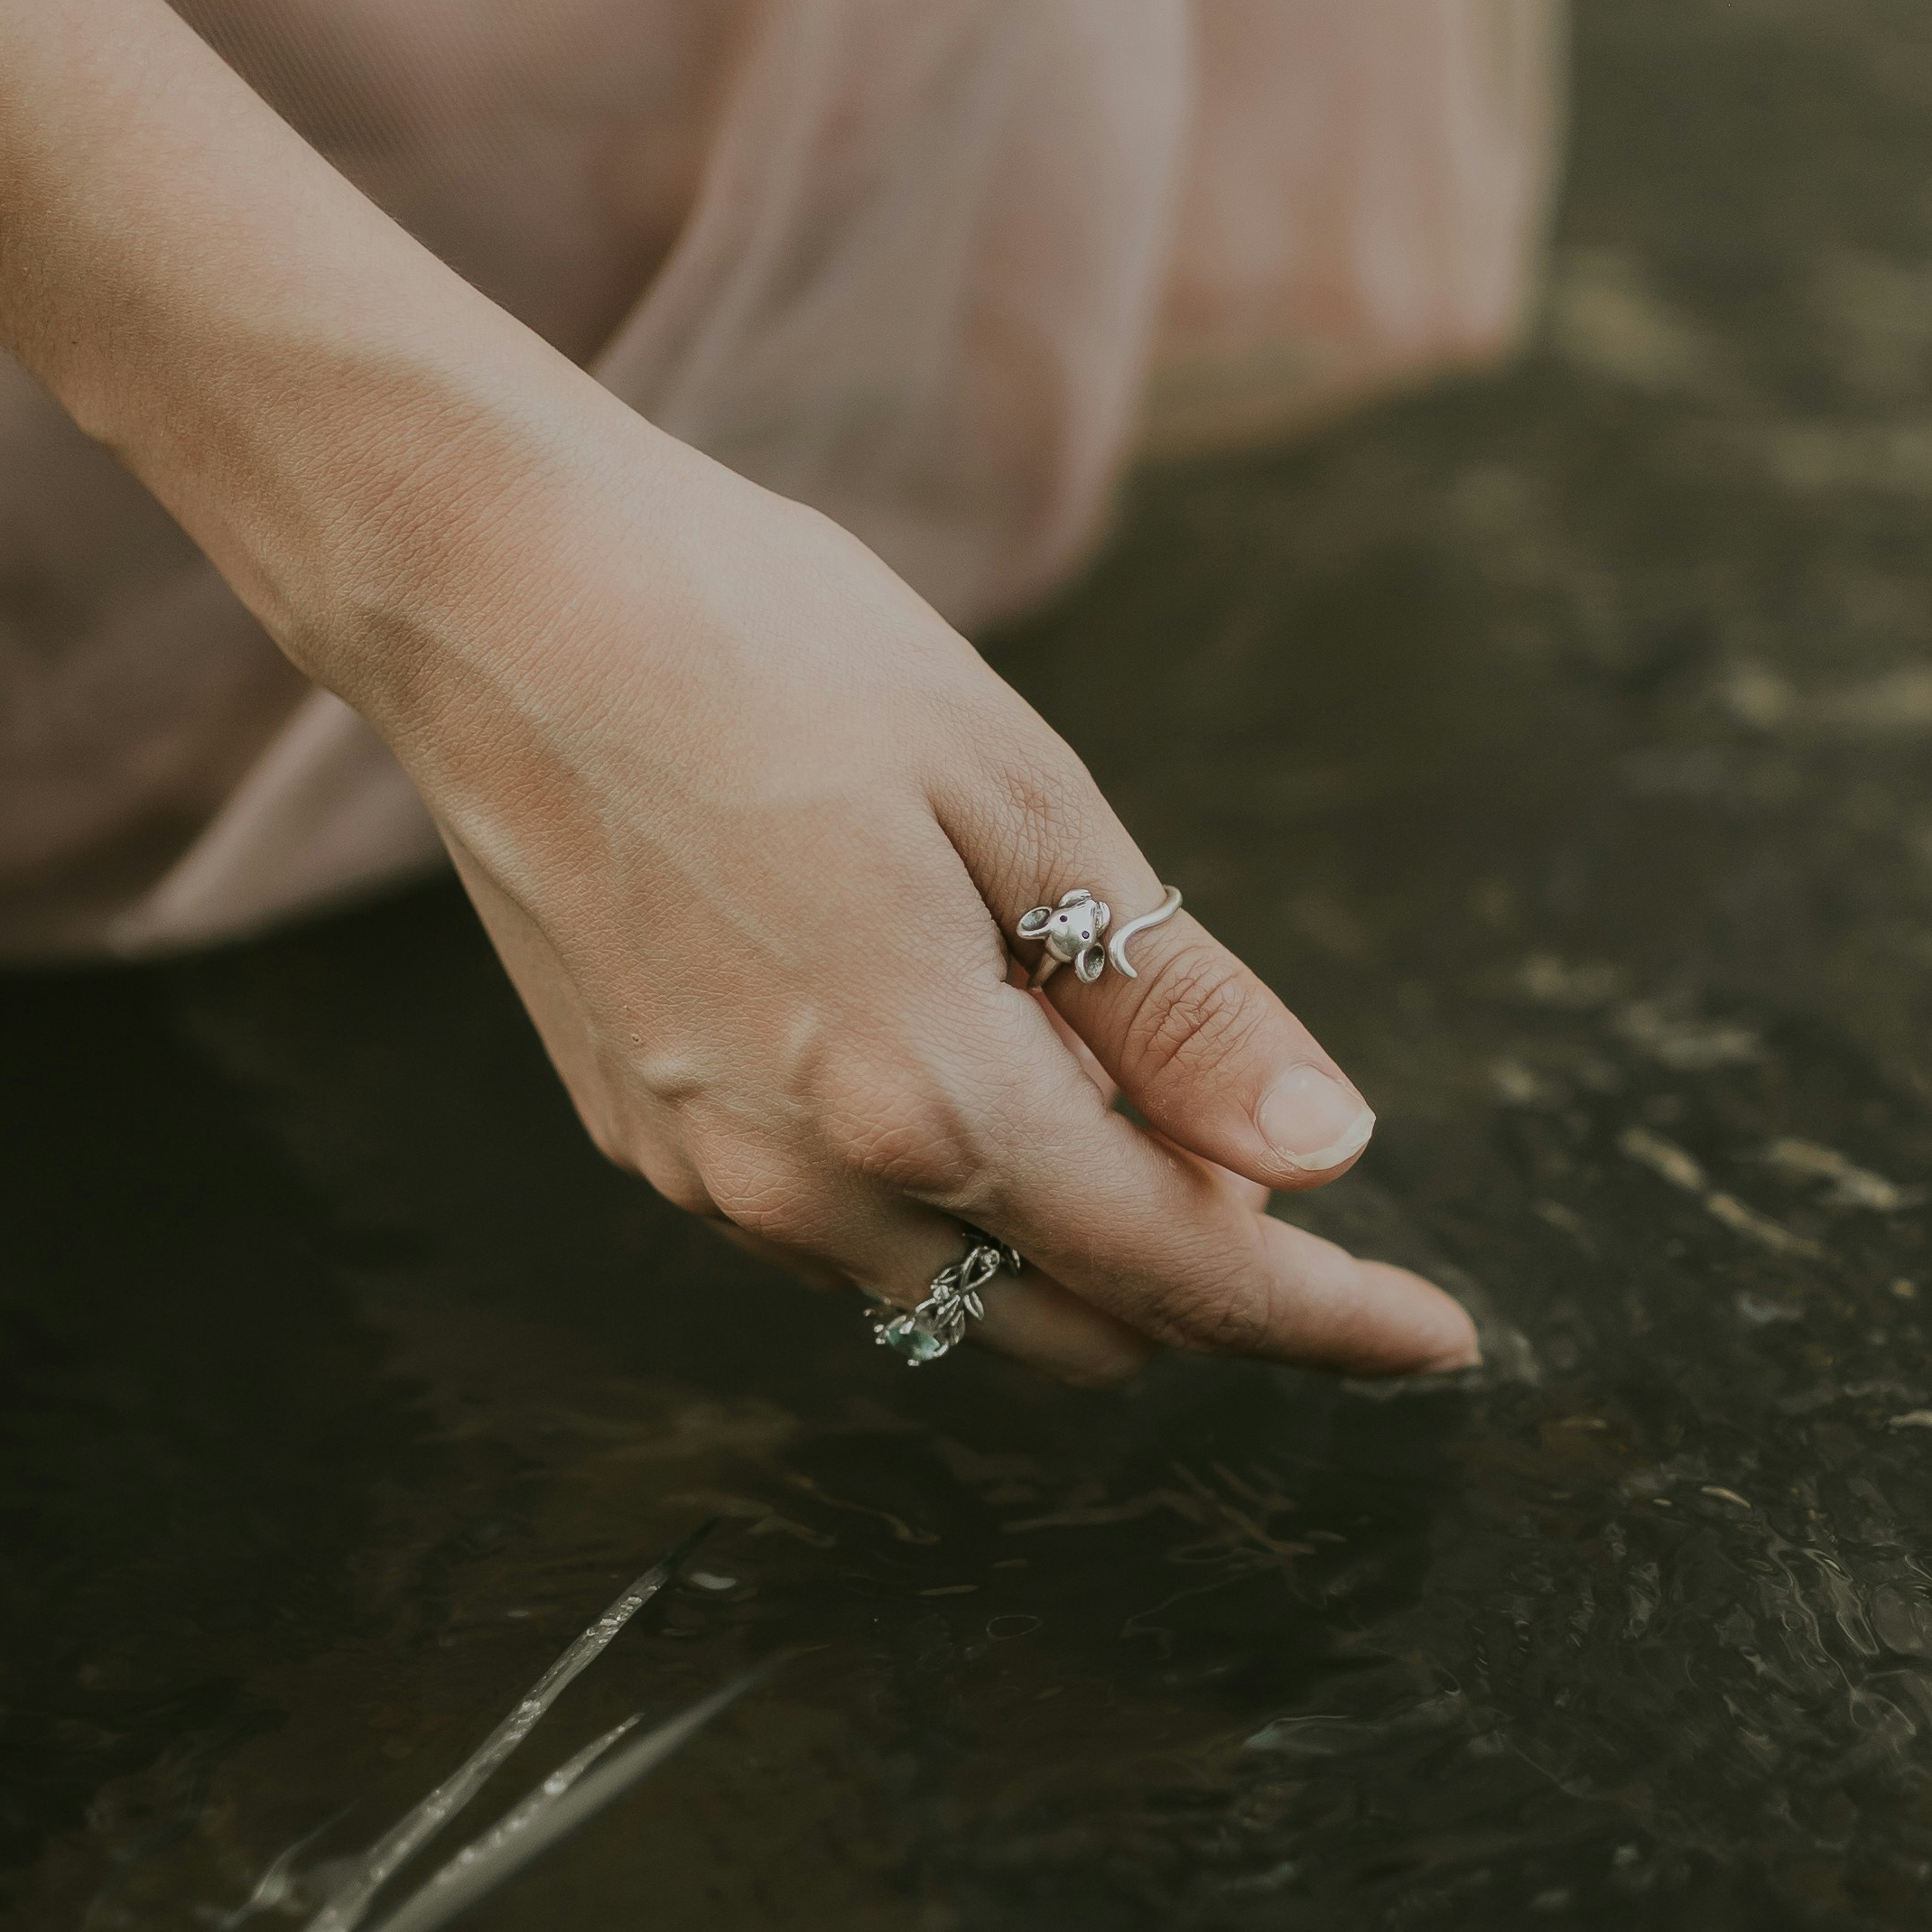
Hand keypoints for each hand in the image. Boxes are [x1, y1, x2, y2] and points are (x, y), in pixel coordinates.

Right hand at [339, 396, 1479, 1388]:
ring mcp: (708, 1172)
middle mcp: (810, 1177)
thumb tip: (1319, 1153)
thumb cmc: (765, 645)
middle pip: (1079, 1325)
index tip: (1438, 1337)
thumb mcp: (1027, 799)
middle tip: (1270, 1155)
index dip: (1329, 1319)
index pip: (1186, 1275)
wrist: (493, 594)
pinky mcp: (642, 1138)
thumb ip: (1178, 1009)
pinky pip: (840, 1233)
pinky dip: (947, 1195)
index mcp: (929, 1094)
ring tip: (1111, 1074)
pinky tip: (962, 1048)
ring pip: (955, 1298)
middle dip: (1204, 1280)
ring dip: (1069, 1241)